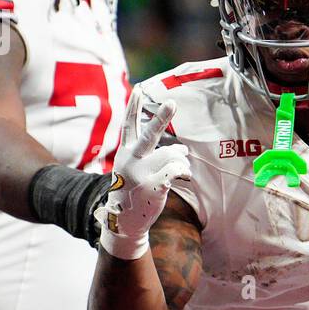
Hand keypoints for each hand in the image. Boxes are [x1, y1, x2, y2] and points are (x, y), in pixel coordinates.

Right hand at [97, 90, 190, 259]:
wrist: (124, 221)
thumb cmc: (134, 189)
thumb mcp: (134, 168)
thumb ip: (153, 154)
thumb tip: (183, 149)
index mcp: (125, 152)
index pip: (128, 125)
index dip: (134, 107)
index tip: (138, 88)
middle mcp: (131, 160)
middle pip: (148, 135)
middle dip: (161, 118)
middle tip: (172, 102)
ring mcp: (141, 174)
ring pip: (171, 154)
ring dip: (182, 157)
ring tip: (183, 163)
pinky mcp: (153, 186)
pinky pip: (177, 169)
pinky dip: (184, 170)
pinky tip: (184, 176)